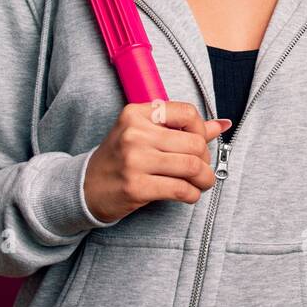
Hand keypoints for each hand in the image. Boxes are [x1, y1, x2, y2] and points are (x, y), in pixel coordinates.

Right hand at [82, 101, 231, 222]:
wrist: (85, 187)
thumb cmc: (120, 159)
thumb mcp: (145, 135)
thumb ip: (182, 129)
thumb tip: (221, 124)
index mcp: (137, 113)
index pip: (187, 113)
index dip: (201, 130)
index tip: (199, 144)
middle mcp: (135, 133)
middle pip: (194, 143)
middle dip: (205, 160)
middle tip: (201, 170)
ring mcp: (134, 160)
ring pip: (191, 166)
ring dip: (204, 179)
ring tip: (201, 183)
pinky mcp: (136, 186)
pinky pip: (180, 189)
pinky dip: (192, 194)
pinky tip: (188, 194)